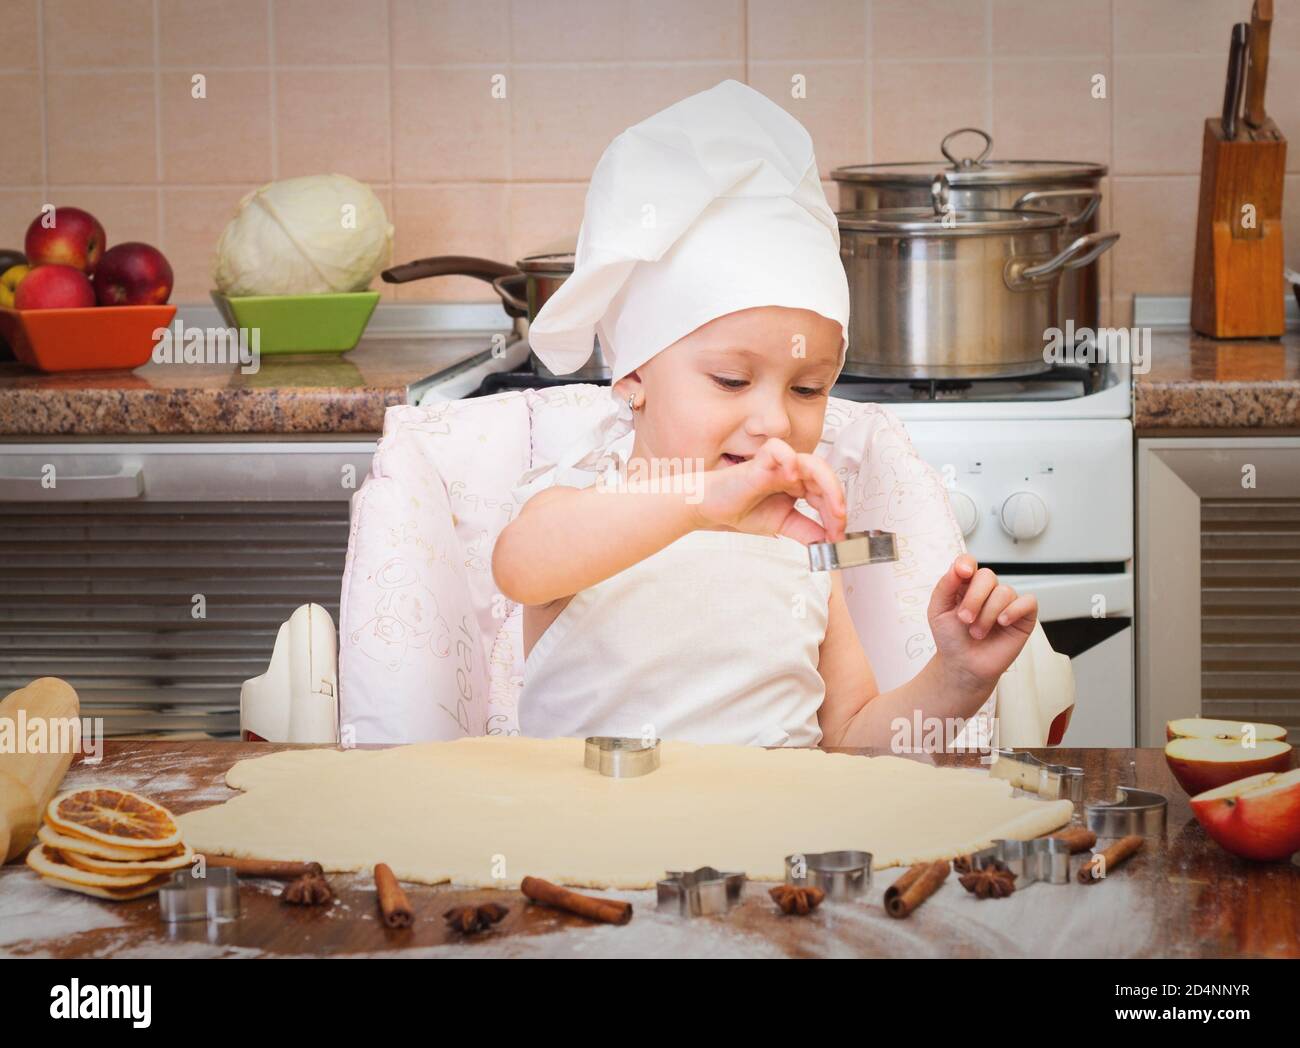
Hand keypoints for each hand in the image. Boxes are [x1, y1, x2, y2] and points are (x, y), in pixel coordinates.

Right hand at [692, 437, 846, 545]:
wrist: (712, 508)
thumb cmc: (743, 508)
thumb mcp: (784, 525)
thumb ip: (807, 531)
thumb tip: (830, 542)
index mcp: (799, 484)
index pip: (827, 493)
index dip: (836, 513)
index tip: (838, 536)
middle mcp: (792, 471)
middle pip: (825, 477)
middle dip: (837, 501)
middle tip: (839, 523)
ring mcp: (778, 464)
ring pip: (811, 462)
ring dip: (826, 483)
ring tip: (830, 506)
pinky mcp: (760, 461)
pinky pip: (779, 449)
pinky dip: (789, 459)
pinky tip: (793, 478)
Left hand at [927, 554, 1037, 692]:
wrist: (963, 665)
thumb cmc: (951, 638)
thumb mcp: (938, 611)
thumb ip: (945, 586)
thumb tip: (959, 567)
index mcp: (966, 585)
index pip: (969, 562)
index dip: (967, 563)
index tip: (963, 573)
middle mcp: (987, 590)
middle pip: (987, 576)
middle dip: (974, 598)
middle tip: (964, 620)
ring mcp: (1007, 602)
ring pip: (1004, 592)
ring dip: (988, 614)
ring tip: (977, 633)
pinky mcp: (1024, 617)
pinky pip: (1028, 601)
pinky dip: (1014, 610)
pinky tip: (1002, 623)